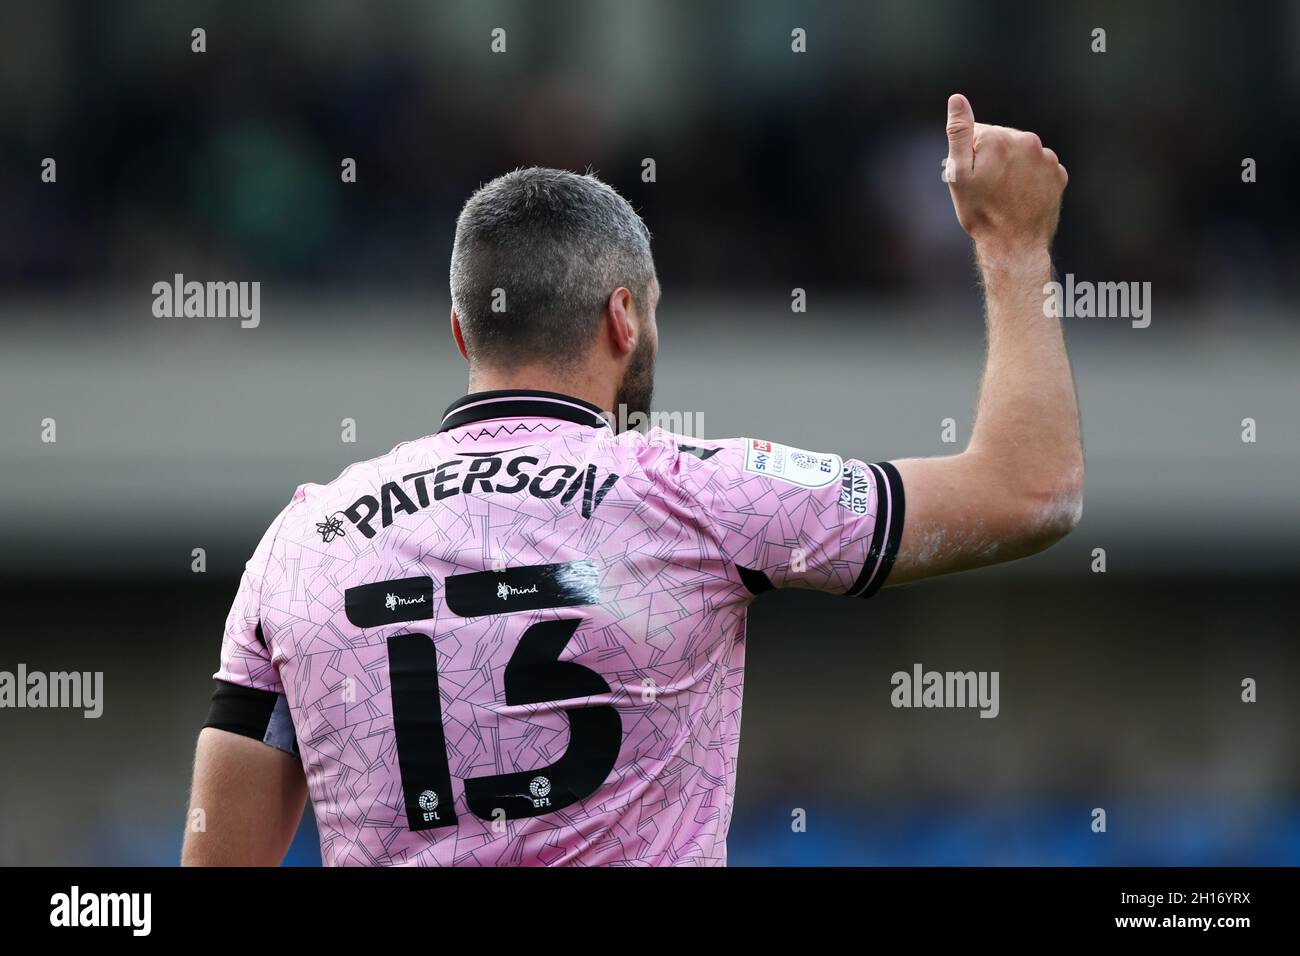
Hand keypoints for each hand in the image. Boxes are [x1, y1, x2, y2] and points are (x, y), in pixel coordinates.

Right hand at [943, 94, 1066, 258]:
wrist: (1015, 245)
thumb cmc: (981, 212)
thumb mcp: (959, 174)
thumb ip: (958, 133)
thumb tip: (957, 100)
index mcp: (999, 137)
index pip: (977, 133)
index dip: (969, 156)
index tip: (971, 178)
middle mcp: (1027, 141)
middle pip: (1001, 140)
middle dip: (991, 159)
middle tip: (985, 190)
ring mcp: (1046, 158)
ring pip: (1020, 154)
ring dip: (1011, 168)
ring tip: (1004, 196)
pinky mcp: (1058, 174)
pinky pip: (1038, 168)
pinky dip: (1028, 179)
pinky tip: (1020, 198)